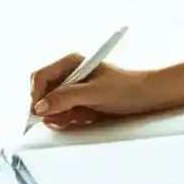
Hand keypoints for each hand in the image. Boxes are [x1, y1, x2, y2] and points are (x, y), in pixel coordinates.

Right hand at [29, 53, 165, 129]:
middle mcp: (68, 74)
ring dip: (62, 116)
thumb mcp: (94, 93)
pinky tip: (86, 118)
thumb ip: (66, 98)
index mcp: (70, 63)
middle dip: (51, 108)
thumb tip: (41, 107)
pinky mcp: (78, 103)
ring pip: (52, 107)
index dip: (36, 96)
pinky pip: (63, 115)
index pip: (40, 77)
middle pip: (42, 94)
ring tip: (83, 115)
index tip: (38, 113)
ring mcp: (73, 90)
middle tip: (64, 117)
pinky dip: (70, 120)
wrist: (147, 98)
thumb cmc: (126, 88)